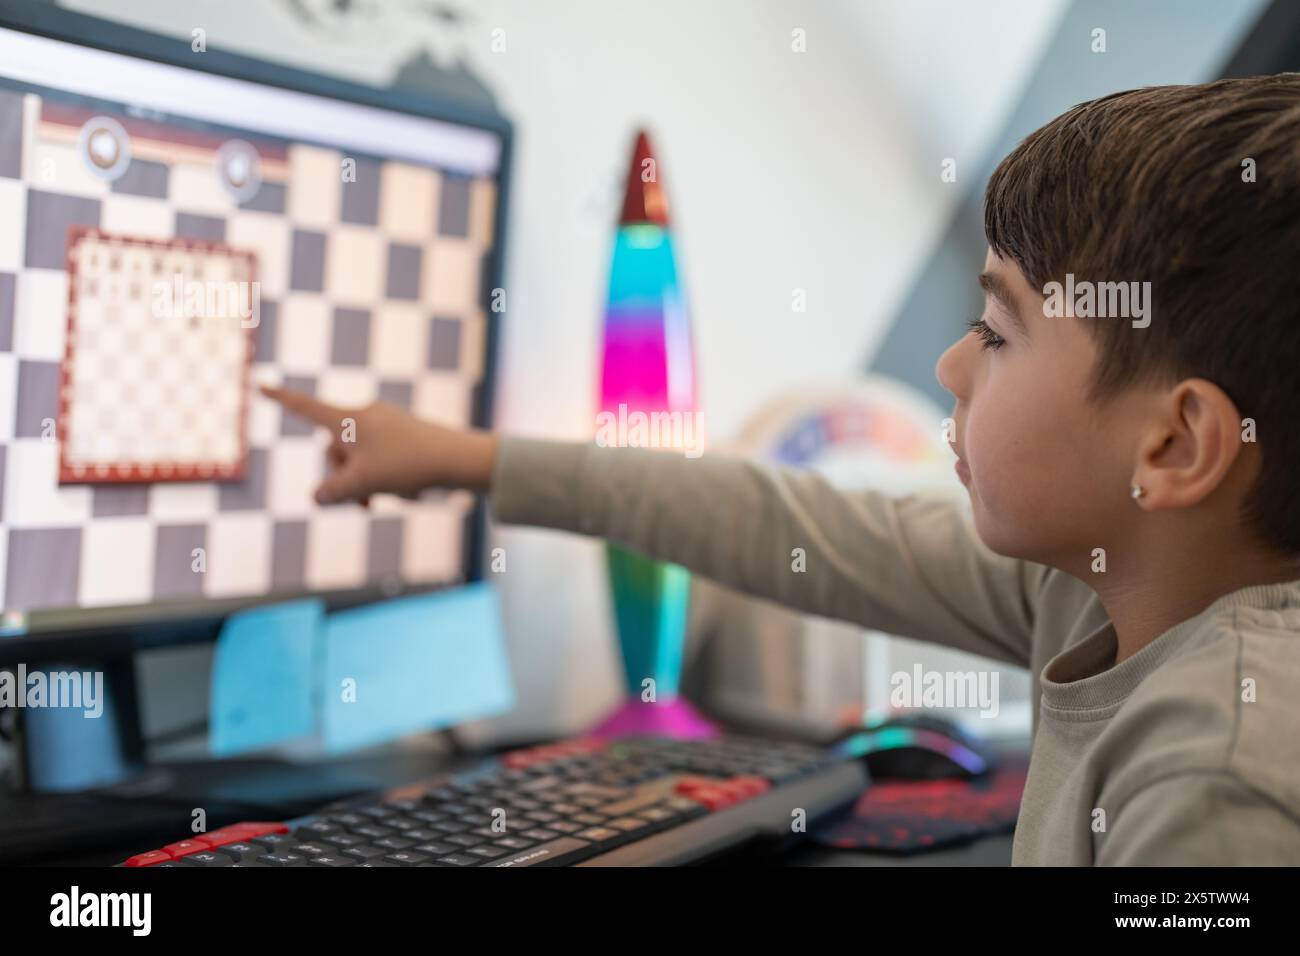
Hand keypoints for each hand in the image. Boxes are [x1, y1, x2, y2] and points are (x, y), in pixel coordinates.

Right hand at [260, 385, 498, 504]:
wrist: (460, 459)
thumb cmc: (407, 466)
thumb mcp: (361, 484)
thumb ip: (332, 492)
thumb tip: (318, 497)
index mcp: (349, 419)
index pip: (306, 408)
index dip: (282, 400)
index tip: (261, 386)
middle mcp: (366, 415)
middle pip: (336, 451)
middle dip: (345, 479)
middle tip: (365, 504)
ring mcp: (387, 425)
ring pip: (361, 461)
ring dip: (368, 484)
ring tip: (392, 497)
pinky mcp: (406, 436)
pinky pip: (384, 462)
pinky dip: (389, 480)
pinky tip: (412, 491)